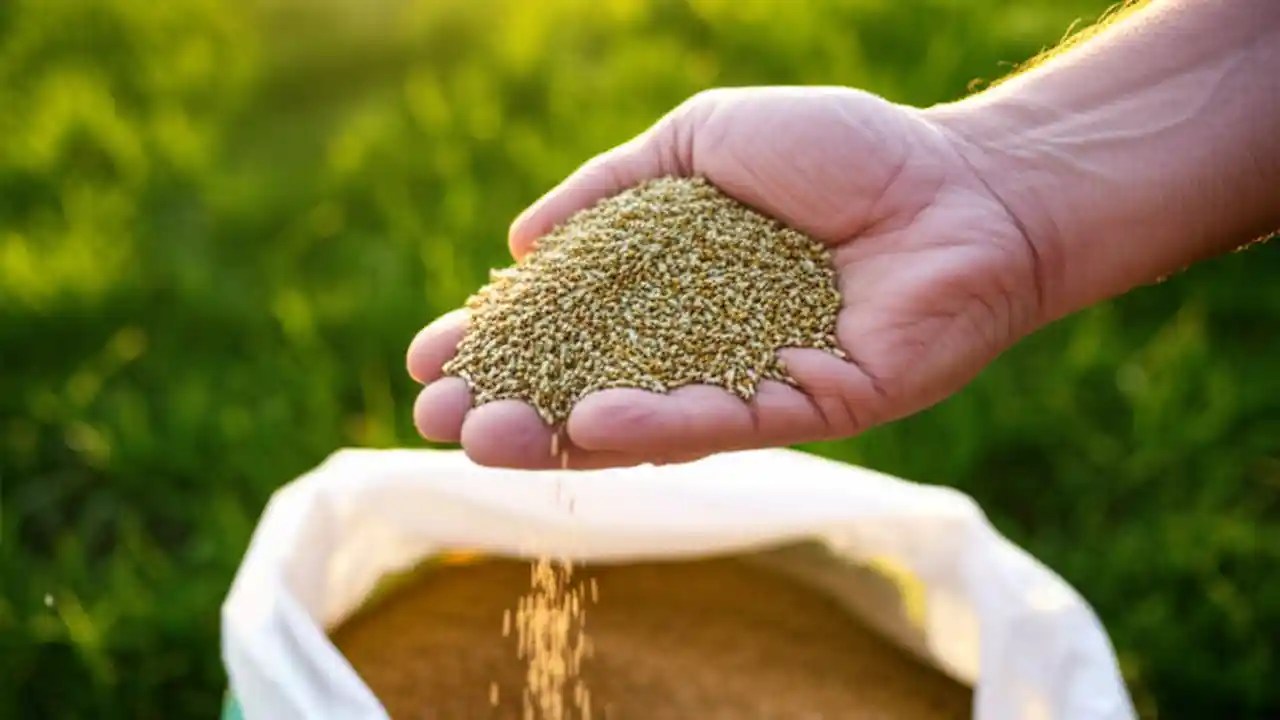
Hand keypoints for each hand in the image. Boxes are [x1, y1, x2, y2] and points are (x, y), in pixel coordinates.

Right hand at [407, 87, 1044, 467]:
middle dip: (510, 405)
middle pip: (588, 385)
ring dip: (561, 435)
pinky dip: (659, 424)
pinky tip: (593, 423)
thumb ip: (611, 189)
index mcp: (669, 284)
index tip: (427, 358)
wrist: (961, 181)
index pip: (565, 324)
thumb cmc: (839, 150)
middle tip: (436, 420)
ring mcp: (748, 383)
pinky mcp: (807, 409)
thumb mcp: (700, 143)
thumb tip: (519, 241)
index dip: (498, 342)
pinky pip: (724, 421)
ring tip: (487, 438)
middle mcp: (699, 344)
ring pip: (642, 422)